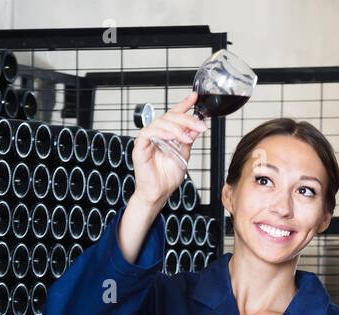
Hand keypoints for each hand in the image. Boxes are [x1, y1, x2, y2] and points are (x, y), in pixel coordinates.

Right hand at [130, 92, 205, 209]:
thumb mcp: (183, 156)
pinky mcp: (140, 146)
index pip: (174, 115)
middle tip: (199, 125)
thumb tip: (196, 128)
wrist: (158, 193)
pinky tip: (171, 137)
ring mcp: (147, 140)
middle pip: (170, 117)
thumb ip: (188, 141)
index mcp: (165, 135)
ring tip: (187, 137)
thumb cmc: (167, 178)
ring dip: (176, 128)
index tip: (194, 98)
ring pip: (160, 122)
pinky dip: (161, 133)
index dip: (184, 105)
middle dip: (186, 119)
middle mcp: (156, 134)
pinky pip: (148, 133)